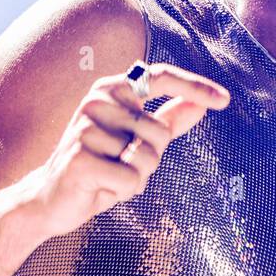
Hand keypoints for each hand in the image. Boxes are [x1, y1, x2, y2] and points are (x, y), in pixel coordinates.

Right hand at [20, 63, 229, 240]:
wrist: (49, 199)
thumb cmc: (99, 167)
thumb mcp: (136, 140)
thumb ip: (169, 119)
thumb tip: (202, 103)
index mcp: (112, 89)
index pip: (161, 76)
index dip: (196, 86)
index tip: (225, 100)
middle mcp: (97, 100)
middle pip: (160, 131)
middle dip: (151, 158)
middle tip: (121, 165)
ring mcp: (86, 127)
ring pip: (147, 157)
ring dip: (137, 177)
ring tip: (109, 177)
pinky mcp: (80, 157)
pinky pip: (131, 178)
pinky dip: (124, 192)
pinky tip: (100, 189)